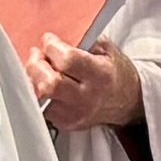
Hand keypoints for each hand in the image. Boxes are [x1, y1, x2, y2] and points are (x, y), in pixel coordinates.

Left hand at [28, 33, 143, 134]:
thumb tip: (56, 37)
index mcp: (101, 75)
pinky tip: (44, 83)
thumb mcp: (107, 50)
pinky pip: (42, 107)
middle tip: (37, 55)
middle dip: (36, 65)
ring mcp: (76, 113)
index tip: (48, 40)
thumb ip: (83, 41)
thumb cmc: (114, 73)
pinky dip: (38, 92)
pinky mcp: (66, 123)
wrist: (126, 102)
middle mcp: (88, 97)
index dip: (52, 47)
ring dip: (34, 79)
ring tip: (40, 69)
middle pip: (50, 83)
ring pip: (41, 97)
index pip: (67, 61)